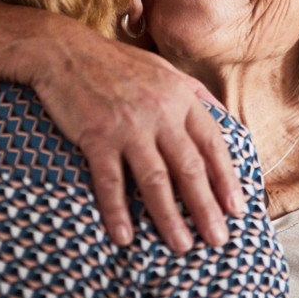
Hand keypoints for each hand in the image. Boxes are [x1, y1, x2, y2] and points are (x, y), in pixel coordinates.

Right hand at [2, 25, 242, 252]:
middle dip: (205, 208)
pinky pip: (110, 181)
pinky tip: (124, 236)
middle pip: (189, 169)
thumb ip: (193, 94)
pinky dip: (117, 211)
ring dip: (169, 217)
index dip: (226, 179)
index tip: (236, 209)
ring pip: (156, 180)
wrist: (62, 50)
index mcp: (180, 98)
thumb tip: (222, 117)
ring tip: (181, 246)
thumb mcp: (162, 68)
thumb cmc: (113, 62)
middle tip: (217, 240)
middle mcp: (159, 113)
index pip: (212, 145)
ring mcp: (127, 126)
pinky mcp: (96, 136)